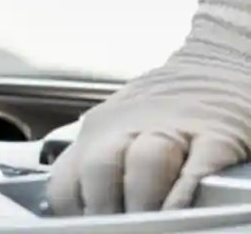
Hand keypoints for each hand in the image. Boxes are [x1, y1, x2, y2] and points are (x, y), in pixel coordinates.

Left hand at [47, 0, 250, 214]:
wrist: (214, 66)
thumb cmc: (162, 110)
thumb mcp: (117, 132)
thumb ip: (99, 169)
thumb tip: (83, 215)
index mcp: (96, 135)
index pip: (67, 183)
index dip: (76, 214)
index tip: (87, 228)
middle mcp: (127, 129)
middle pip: (100, 169)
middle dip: (107, 210)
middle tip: (119, 230)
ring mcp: (174, 129)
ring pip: (145, 164)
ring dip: (146, 203)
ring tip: (154, 226)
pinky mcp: (217, 135)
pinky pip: (197, 165)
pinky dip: (186, 192)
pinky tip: (182, 211)